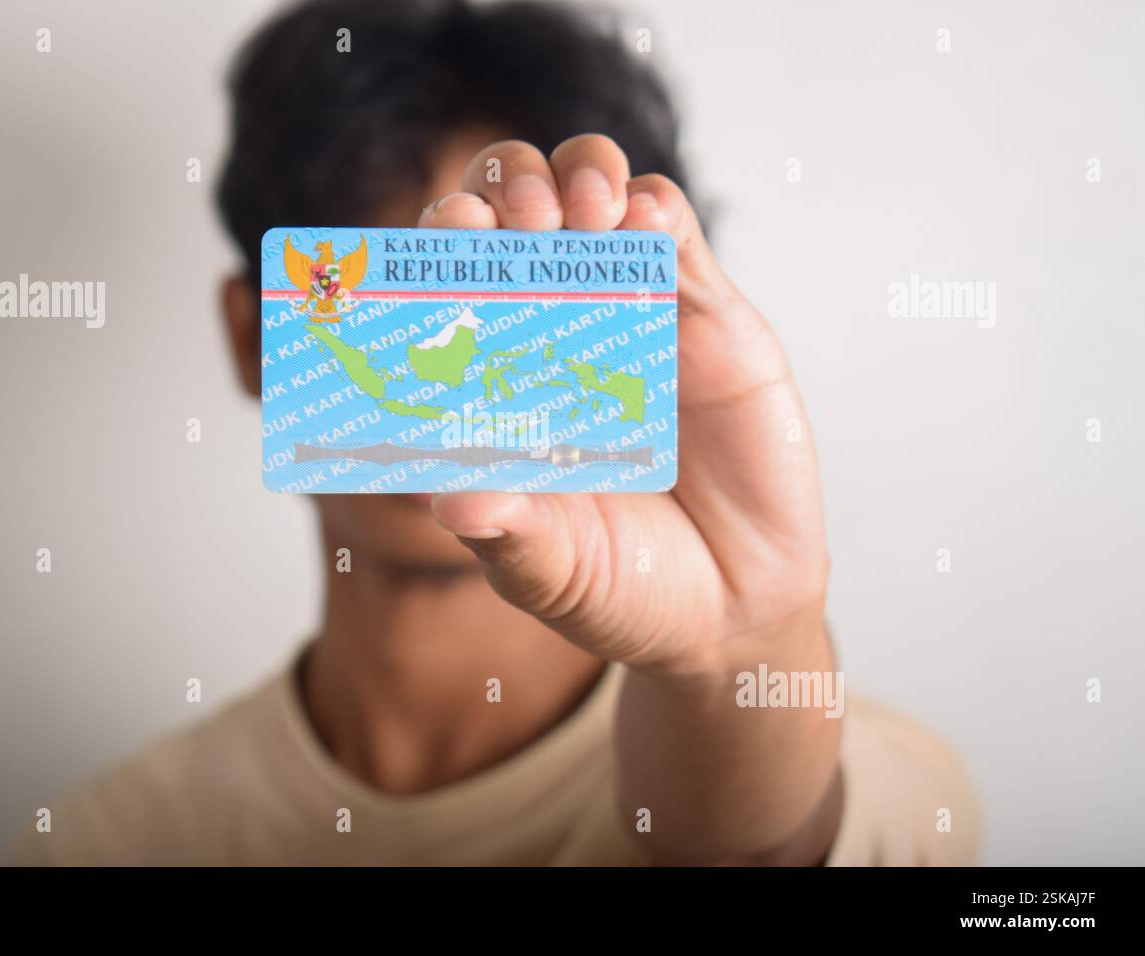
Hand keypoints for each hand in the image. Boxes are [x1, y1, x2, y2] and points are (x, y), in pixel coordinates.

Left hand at [425, 135, 828, 679]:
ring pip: (593, 201)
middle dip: (503, 195)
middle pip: (511, 219)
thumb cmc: (626, 588)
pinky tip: (643, 219)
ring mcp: (632, 318)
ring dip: (578, 176)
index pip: (446, 287)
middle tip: (516, 224)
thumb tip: (447, 499)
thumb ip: (507, 536)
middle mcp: (554, 335)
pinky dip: (657, 211)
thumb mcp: (553, 572)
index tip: (436, 253)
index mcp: (495, 382)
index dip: (433, 254)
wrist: (737, 610)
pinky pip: (677, 240)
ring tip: (583, 210)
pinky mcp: (707, 318)